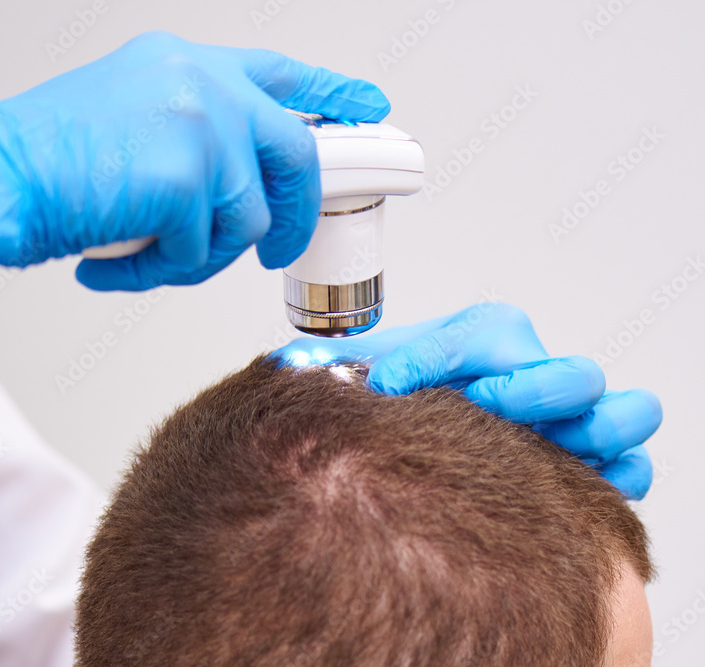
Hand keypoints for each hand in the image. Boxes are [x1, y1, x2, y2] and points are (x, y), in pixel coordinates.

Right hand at [0, 31, 389, 299]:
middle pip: (293, 153)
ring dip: (198, 254)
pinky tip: (114, 261)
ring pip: (247, 219)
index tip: (365, 109)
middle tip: (275, 250)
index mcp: (186, 65)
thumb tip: (231, 186)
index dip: (329, 95)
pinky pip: (202, 252)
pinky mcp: (187, 179)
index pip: (281, 75)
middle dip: (290, 215)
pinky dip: (159, 272)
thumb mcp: (127, 117)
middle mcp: (202, 84)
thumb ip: (189, 136)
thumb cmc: (42, 159)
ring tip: (143, 253)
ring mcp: (201, 127)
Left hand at [273, 303, 661, 499]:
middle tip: (479, 409)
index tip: (388, 382)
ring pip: (622, 411)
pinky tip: (571, 490)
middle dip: (525, 391)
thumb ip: (332, 366)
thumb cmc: (408, 399)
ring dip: (586, 433)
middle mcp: (535, 377)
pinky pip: (632, 467)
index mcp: (488, 343)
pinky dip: (615, 478)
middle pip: (569, 372)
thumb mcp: (368, 374)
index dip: (437, 356)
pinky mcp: (596, 465)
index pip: (486, 332)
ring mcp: (572, 421)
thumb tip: (289, 366)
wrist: (423, 438)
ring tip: (535, 450)